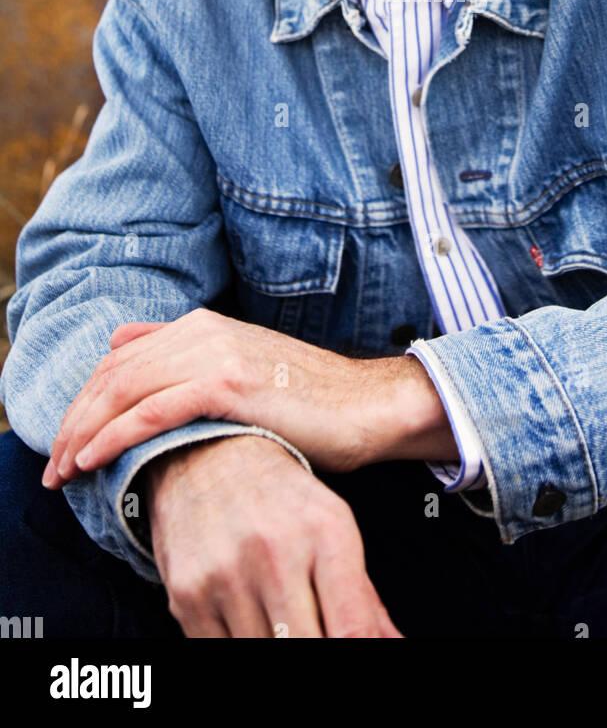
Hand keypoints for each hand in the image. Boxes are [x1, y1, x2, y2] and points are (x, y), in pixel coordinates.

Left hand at [43, 308, 449, 486]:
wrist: (364, 405)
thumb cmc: (307, 397)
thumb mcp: (240, 364)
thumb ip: (185, 351)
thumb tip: (123, 340)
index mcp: (202, 324)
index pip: (118, 361)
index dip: (84, 401)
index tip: (67, 442)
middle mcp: (203, 330)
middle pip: (112, 375)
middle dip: (74, 421)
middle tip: (53, 466)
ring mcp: (215, 353)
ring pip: (124, 390)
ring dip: (83, 433)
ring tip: (64, 471)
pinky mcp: (228, 384)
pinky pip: (152, 409)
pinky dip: (114, 435)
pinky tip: (93, 459)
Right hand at [145, 434, 403, 638]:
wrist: (207, 454)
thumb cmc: (279, 495)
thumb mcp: (334, 527)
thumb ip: (364, 597)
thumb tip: (391, 645)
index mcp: (324, 531)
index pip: (351, 630)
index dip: (360, 654)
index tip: (356, 649)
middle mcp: (275, 551)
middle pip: (305, 647)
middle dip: (317, 647)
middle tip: (317, 631)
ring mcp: (226, 575)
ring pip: (261, 654)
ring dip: (275, 646)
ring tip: (283, 621)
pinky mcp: (186, 594)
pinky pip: (218, 650)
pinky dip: (239, 645)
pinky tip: (251, 622)